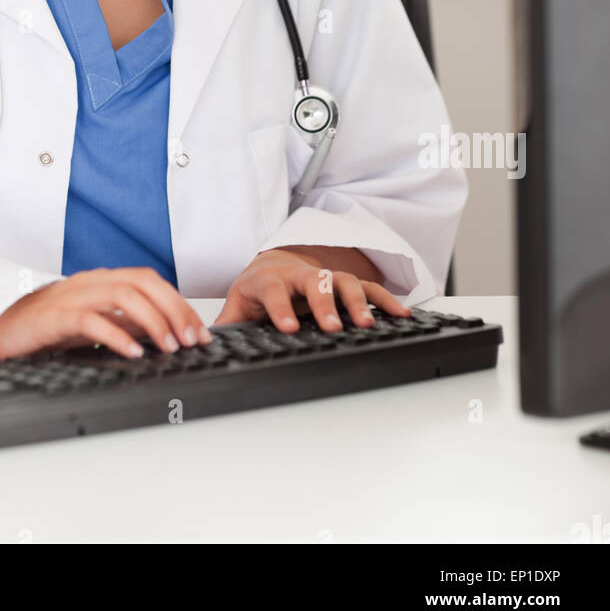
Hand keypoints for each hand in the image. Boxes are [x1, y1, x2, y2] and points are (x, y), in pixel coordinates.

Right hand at [0, 266, 213, 360]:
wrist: (1, 336)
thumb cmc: (47, 330)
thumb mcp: (94, 324)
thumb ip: (124, 323)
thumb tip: (164, 333)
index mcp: (102, 281)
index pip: (151, 281)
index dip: (179, 304)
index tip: (200, 332)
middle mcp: (90, 282)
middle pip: (143, 282)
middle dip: (174, 310)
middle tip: (191, 340)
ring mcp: (72, 296)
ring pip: (123, 295)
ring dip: (153, 321)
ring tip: (169, 347)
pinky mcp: (54, 317)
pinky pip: (91, 320)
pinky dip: (117, 335)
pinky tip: (133, 352)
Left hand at [212, 246, 412, 333]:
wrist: (271, 264)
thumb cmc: (255, 290)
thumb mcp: (236, 306)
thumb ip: (227, 326)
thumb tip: (208, 346)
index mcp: (268, 280)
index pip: (273, 291)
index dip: (281, 308)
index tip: (289, 326)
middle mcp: (298, 274)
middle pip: (313, 282)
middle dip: (325, 304)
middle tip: (333, 327)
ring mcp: (323, 277)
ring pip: (343, 281)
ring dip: (356, 301)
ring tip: (368, 324)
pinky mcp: (342, 283)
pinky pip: (367, 288)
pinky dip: (385, 299)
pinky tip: (402, 314)